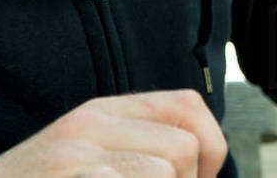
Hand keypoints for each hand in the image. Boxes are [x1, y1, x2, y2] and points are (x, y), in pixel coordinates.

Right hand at [0, 89, 226, 177]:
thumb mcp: (88, 156)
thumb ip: (137, 146)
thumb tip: (206, 163)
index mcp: (104, 112)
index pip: (188, 106)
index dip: (211, 148)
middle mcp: (90, 125)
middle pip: (184, 148)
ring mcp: (73, 156)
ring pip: (163, 171)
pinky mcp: (64, 177)